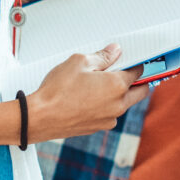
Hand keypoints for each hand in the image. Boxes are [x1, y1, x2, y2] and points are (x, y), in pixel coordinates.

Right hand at [27, 43, 147, 141]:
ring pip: (124, 104)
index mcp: (117, 86)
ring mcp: (109, 119)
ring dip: (119, 94)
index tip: (132, 60)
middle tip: (124, 72)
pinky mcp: (99, 127)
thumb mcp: (79, 62)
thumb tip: (115, 51)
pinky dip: (105, 105)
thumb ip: (102, 57)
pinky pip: (109, 114)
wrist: (40, 117)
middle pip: (140, 92)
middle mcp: (118, 105)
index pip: (138, 72)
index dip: (135, 63)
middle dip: (137, 81)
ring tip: (97, 84)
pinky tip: (88, 97)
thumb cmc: (57, 90)